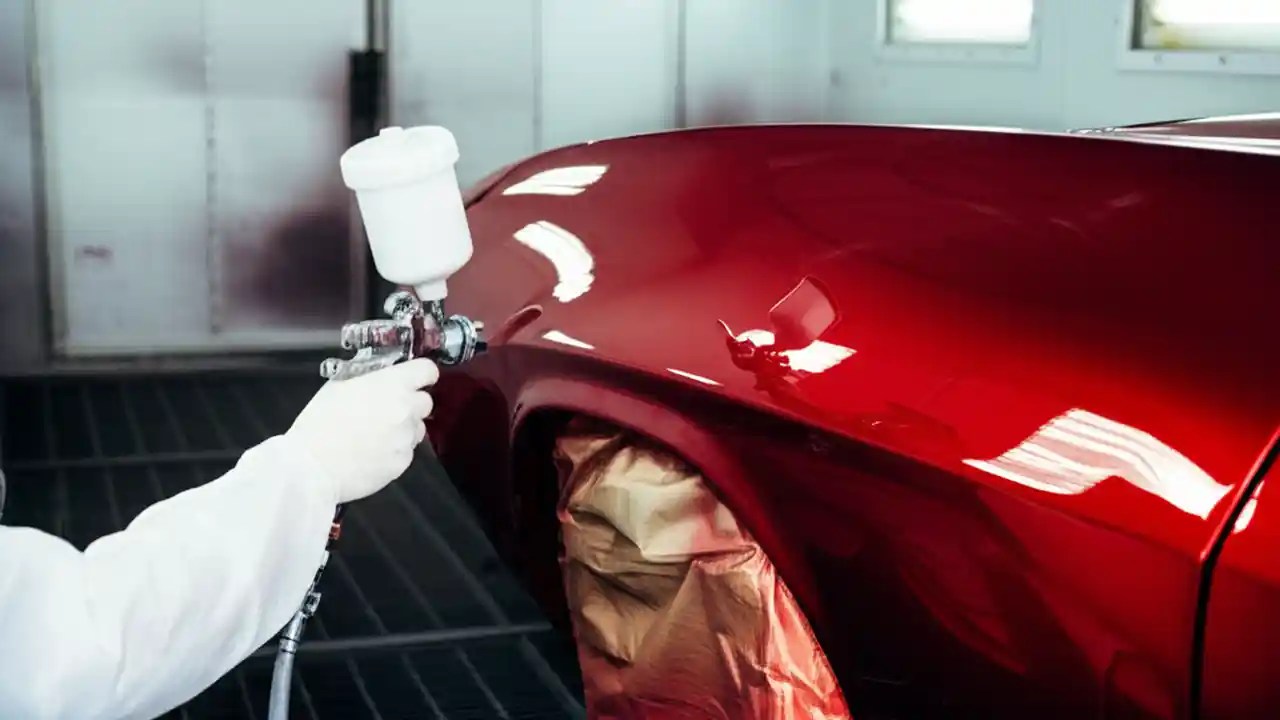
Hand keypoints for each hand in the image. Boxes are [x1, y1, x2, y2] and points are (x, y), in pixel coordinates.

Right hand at [284, 358, 438, 503]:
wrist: (311, 467)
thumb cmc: (319, 422)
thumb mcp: (338, 385)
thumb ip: (366, 378)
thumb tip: (378, 376)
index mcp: (393, 384)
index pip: (428, 370)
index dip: (421, 374)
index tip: (412, 380)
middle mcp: (407, 410)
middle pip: (425, 402)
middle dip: (411, 403)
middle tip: (387, 410)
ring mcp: (407, 439)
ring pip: (417, 429)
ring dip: (404, 428)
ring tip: (377, 436)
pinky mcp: (403, 463)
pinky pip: (406, 452)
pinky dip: (395, 451)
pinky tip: (372, 454)